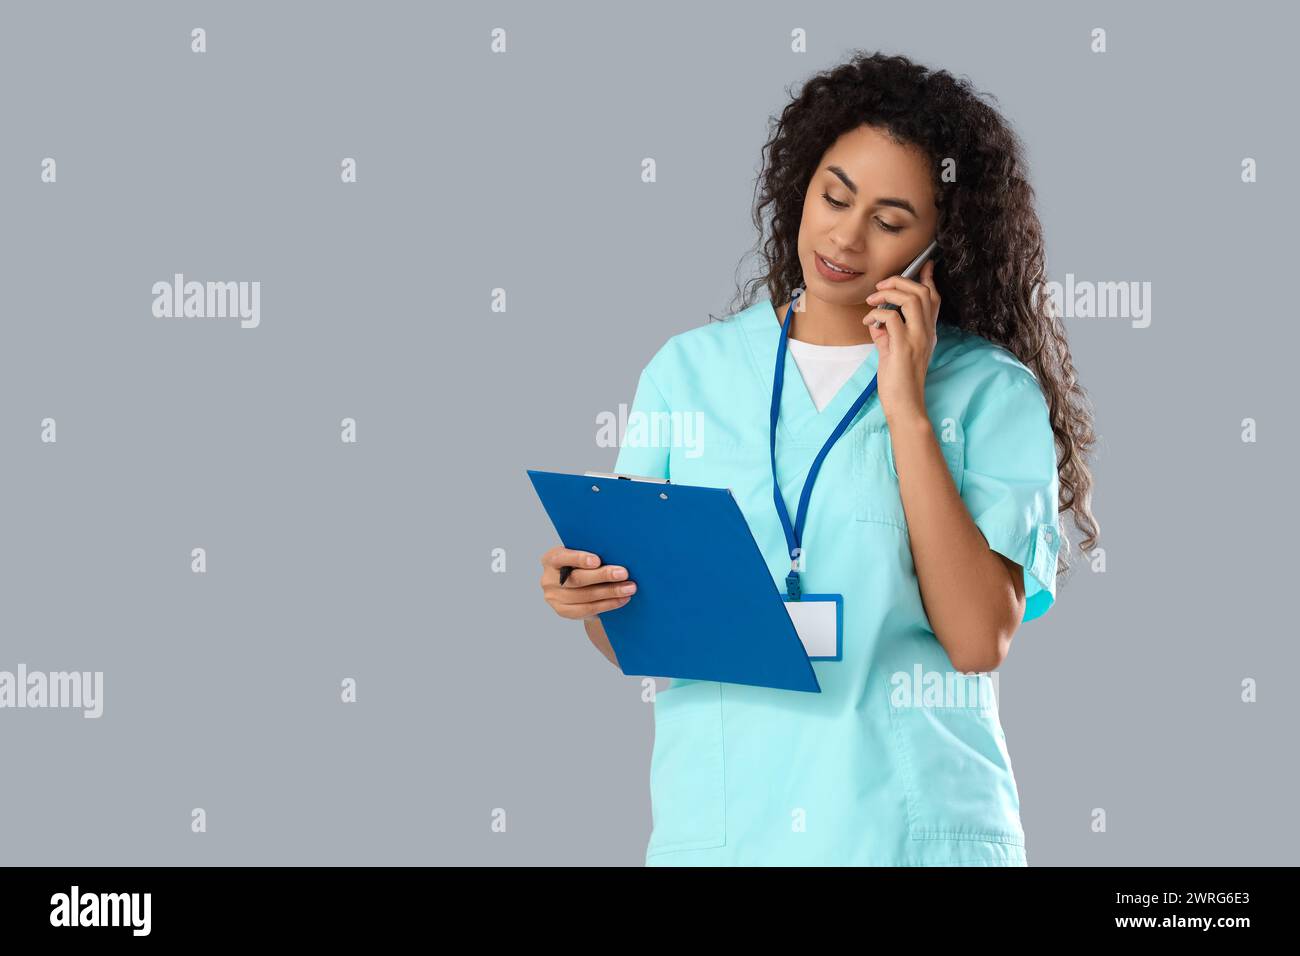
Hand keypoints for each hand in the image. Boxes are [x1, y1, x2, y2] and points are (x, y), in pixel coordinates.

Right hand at [540, 546, 636, 619]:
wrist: (579, 588)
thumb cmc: (584, 565)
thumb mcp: (582, 555)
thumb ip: (591, 554)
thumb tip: (617, 551)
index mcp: (550, 559)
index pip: (562, 558)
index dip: (579, 559)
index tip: (597, 560)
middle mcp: (548, 579)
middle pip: (577, 579)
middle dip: (602, 576)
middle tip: (623, 573)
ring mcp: (554, 598)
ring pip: (585, 596)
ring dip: (610, 592)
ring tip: (629, 588)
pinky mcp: (563, 611)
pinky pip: (587, 609)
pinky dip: (607, 604)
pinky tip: (622, 599)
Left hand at [863, 258, 941, 422]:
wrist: (904, 404)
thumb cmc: (898, 381)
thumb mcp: (892, 351)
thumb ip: (887, 334)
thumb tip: (876, 319)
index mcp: (927, 332)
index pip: (933, 299)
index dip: (928, 279)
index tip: (924, 265)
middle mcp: (926, 332)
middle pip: (923, 292)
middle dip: (900, 282)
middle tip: (880, 287)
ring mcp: (917, 339)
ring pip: (912, 299)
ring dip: (888, 293)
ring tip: (872, 301)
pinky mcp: (904, 347)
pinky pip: (892, 318)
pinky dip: (877, 315)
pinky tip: (869, 322)